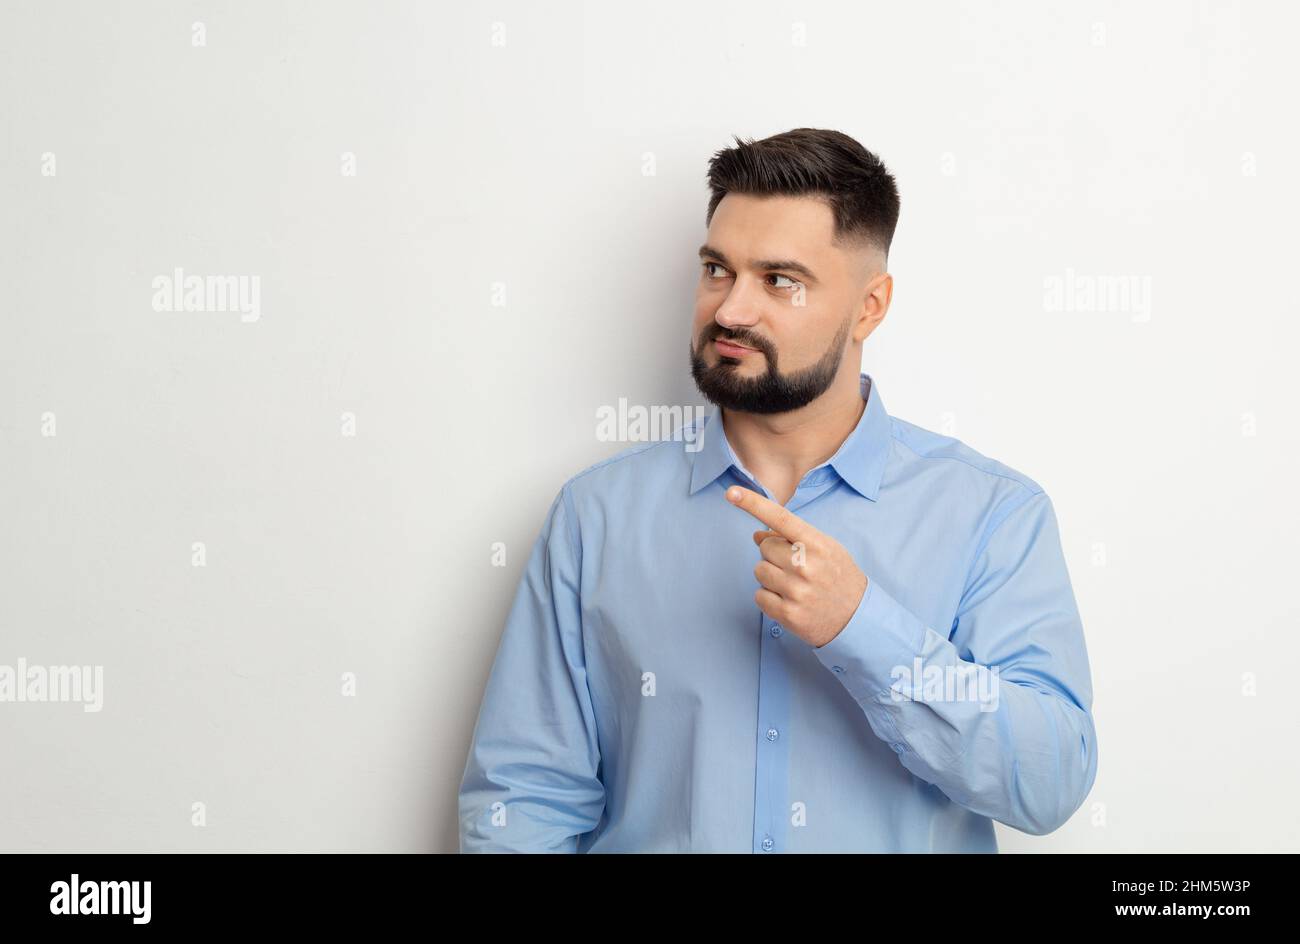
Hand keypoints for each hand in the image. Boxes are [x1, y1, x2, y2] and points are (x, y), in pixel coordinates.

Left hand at [725, 485, 868, 647]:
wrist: (857, 617)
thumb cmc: (837, 577)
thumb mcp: (825, 548)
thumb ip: (792, 538)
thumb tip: (757, 534)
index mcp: (816, 544)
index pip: (780, 518)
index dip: (753, 503)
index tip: (732, 493)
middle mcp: (805, 565)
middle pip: (764, 548)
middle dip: (774, 555)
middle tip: (795, 567)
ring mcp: (796, 590)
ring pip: (759, 571)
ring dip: (770, 576)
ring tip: (793, 585)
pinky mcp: (787, 613)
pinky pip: (759, 596)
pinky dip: (768, 598)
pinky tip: (788, 600)